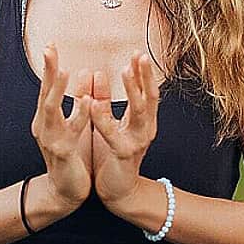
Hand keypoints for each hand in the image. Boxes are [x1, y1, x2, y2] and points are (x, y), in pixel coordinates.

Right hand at [30, 43, 93, 210]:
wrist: (65, 191)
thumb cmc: (71, 155)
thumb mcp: (74, 123)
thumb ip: (79, 98)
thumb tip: (84, 71)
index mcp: (46, 118)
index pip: (46, 87)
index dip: (48, 65)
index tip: (50, 44)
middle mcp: (43, 126)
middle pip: (44, 93)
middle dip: (47, 71)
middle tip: (49, 49)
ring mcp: (50, 139)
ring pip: (51, 110)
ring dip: (58, 90)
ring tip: (64, 70)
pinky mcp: (63, 152)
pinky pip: (71, 131)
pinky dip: (79, 115)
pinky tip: (89, 102)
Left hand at [90, 53, 161, 208]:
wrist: (119, 191)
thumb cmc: (112, 156)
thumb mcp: (109, 123)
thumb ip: (104, 101)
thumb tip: (98, 73)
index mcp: (141, 121)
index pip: (146, 91)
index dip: (143, 72)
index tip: (138, 52)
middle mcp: (144, 129)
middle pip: (149, 97)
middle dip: (145, 75)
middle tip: (140, 55)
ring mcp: (137, 142)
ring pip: (139, 112)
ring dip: (132, 90)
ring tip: (124, 71)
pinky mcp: (124, 154)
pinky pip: (114, 134)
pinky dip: (103, 118)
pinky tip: (93, 104)